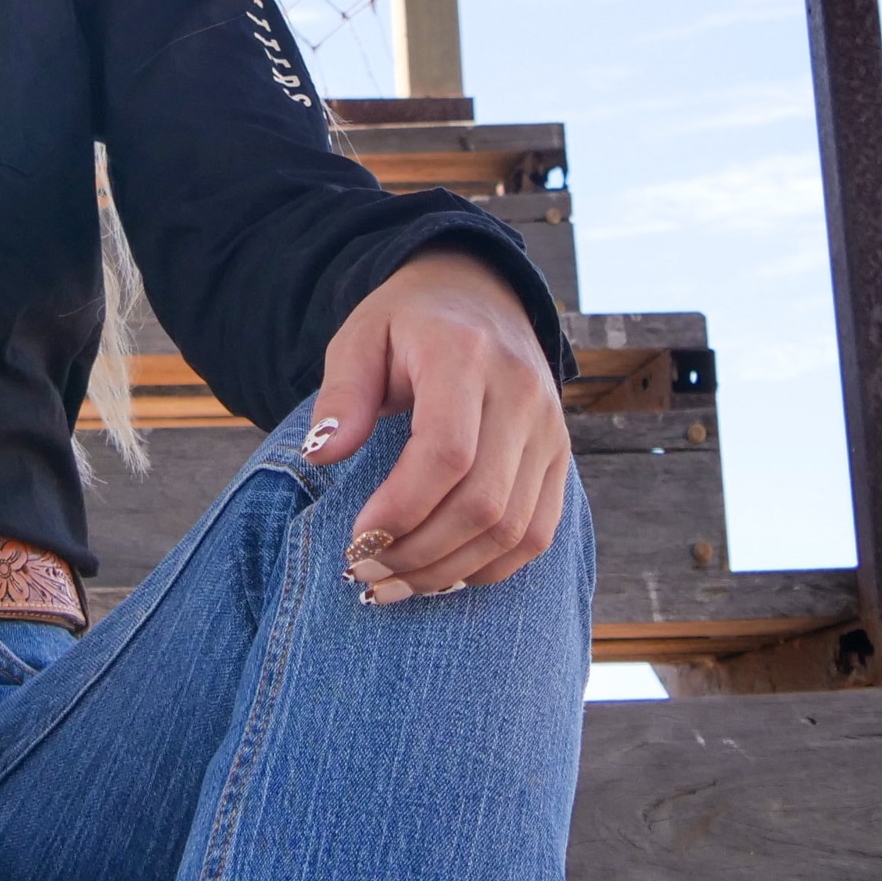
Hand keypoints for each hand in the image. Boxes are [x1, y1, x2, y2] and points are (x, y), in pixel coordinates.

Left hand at [303, 247, 568, 601]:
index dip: (403, 508)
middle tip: (364, 571)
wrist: (479, 297)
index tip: (357, 538)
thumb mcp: (358, 338)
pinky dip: (489, 567)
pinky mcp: (559, 456)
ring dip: (449, 569)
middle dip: (419, 552)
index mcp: (465, 354)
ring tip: (392, 583)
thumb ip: (341, 394)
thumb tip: (322, 454)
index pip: (447, 451)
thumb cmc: (407, 324)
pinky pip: (537, 533)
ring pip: (513, 528)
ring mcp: (550, 428)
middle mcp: (521, 392)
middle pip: (483, 502)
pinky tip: (440, 573)